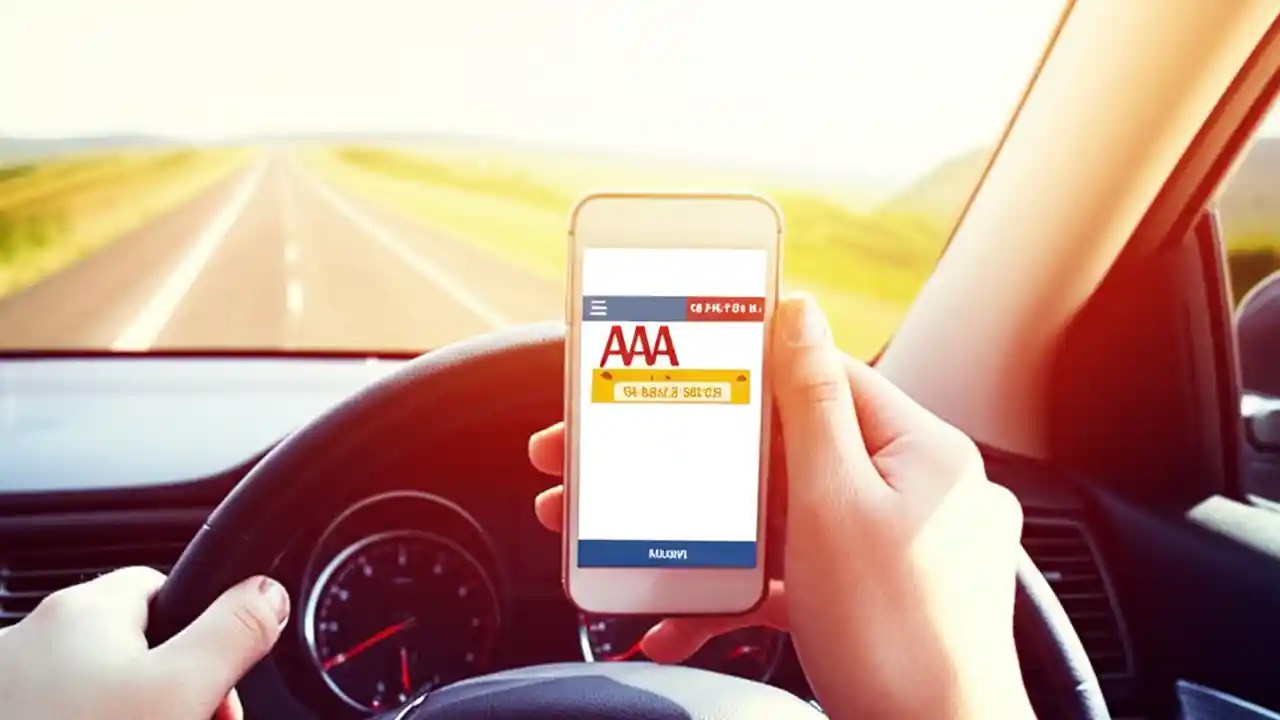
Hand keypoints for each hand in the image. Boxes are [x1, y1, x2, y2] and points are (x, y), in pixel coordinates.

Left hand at [0, 567, 289, 719]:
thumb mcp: (182, 692)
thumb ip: (233, 633)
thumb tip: (265, 592)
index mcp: (82, 611)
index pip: (162, 592)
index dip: (202, 640)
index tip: (214, 694)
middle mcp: (30, 639)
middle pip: (130, 652)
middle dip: (170, 693)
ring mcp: (7, 689)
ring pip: (93, 695)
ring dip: (131, 715)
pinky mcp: (5, 717)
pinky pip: (59, 714)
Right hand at [530, 294, 1031, 718]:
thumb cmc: (899, 636)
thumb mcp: (836, 503)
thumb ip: (812, 403)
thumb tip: (800, 310)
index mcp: (921, 452)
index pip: (824, 378)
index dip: (746, 366)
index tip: (680, 362)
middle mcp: (914, 493)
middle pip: (786, 456)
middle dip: (695, 467)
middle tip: (616, 466)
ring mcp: (890, 551)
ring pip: (779, 522)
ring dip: (700, 536)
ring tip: (621, 543)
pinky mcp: (865, 600)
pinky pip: (794, 577)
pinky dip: (737, 591)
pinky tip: (674, 616)